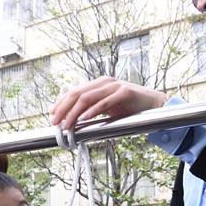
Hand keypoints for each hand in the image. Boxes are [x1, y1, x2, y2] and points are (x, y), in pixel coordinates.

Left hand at [49, 76, 167, 128]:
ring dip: (74, 113)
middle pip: (77, 93)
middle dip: (63, 108)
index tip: (51, 115)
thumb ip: (91, 109)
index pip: (73, 91)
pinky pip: (104, 102)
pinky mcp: (125, 92)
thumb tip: (71, 119)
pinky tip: (84, 119)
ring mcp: (114, 86)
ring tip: (67, 124)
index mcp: (97, 84)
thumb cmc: (128, 107)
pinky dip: (92, 111)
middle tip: (55, 122)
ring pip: (87, 98)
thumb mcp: (106, 107)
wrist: (154, 104)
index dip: (60, 103)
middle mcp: (104, 82)